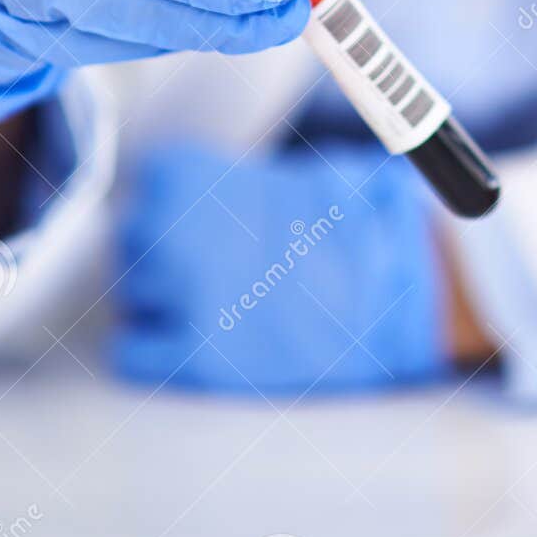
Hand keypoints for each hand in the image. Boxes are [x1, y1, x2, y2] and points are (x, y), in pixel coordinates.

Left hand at [112, 142, 446, 395]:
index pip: (151, 183)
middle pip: (131, 240)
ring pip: (132, 295)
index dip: (174, 202)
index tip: (198, 215)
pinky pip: (133, 353)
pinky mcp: (197, 357)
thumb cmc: (368, 231)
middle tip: (202, 264)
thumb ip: (253, 183)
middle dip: (161, 252)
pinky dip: (151, 350)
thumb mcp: (315, 179)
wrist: (406, 298)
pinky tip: (191, 344)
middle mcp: (178, 233)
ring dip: (159, 300)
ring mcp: (185, 296)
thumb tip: (226, 194)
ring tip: (207, 304)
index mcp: (201, 180)